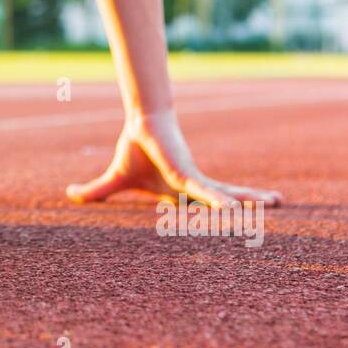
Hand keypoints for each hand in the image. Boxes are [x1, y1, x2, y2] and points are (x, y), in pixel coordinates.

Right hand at [65, 110, 281, 207]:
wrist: (137, 124)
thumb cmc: (133, 148)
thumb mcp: (115, 179)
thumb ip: (97, 191)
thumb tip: (68, 194)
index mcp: (180, 190)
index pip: (205, 206)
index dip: (223, 213)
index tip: (242, 223)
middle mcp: (193, 186)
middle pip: (227, 198)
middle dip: (252, 202)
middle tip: (279, 203)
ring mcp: (194, 181)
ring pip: (227, 195)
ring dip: (252, 199)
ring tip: (279, 201)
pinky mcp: (188, 176)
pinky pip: (208, 194)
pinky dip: (223, 202)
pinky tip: (239, 210)